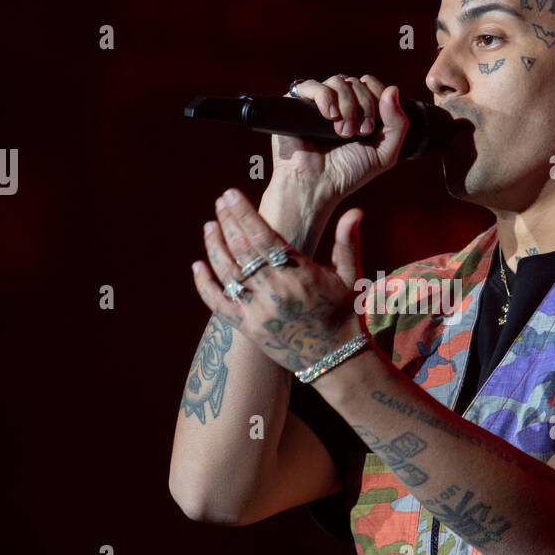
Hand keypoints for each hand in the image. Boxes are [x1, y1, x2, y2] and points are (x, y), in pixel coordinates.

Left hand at [193, 187, 367, 372]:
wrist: (337, 359)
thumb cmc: (344, 313)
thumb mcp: (350, 276)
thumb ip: (347, 242)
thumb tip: (356, 210)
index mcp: (299, 274)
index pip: (263, 236)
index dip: (244, 214)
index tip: (231, 195)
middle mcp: (275, 291)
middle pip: (241, 249)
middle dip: (228, 222)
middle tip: (220, 202)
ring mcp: (258, 311)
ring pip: (227, 272)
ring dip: (214, 246)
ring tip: (209, 226)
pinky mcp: (247, 329)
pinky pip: (218, 304)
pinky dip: (204, 285)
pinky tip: (198, 265)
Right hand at [272, 74, 409, 204]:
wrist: (316, 186)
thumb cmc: (347, 173)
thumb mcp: (384, 154)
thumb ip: (398, 124)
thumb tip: (393, 89)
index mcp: (359, 111)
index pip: (371, 85)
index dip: (377, 96)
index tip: (372, 125)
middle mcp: (339, 104)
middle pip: (356, 83)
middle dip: (363, 106)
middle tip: (359, 132)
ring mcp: (318, 103)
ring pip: (338, 81)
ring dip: (346, 105)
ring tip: (342, 132)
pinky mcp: (297, 104)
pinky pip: (312, 85)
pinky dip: (325, 97)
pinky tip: (329, 116)